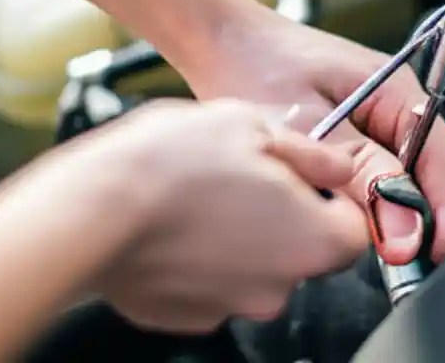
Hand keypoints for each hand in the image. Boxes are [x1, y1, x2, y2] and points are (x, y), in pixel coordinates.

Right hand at [64, 98, 367, 332]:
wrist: (90, 210)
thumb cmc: (170, 163)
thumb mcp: (255, 126)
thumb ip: (312, 153)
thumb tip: (339, 165)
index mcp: (313, 239)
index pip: (354, 228)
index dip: (332, 197)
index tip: (306, 177)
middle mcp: (280, 286)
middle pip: (303, 251)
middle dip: (283, 216)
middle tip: (243, 175)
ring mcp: (231, 307)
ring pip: (254, 268)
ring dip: (238, 236)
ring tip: (199, 195)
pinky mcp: (186, 317)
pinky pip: (208, 284)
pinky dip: (198, 259)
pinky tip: (173, 224)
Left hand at [184, 6, 444, 265]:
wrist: (221, 41)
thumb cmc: (256, 65)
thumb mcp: (308, 126)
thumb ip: (362, 176)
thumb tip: (407, 229)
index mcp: (399, 93)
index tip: (436, 253)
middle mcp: (402, 108)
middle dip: (443, 219)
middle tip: (417, 262)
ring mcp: (386, 125)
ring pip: (426, 180)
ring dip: (416, 217)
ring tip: (393, 252)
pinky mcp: (364, 141)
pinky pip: (395, 179)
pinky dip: (390, 207)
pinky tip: (371, 229)